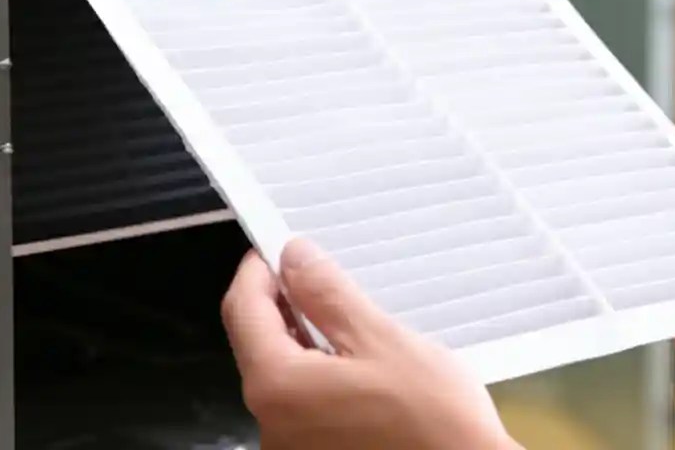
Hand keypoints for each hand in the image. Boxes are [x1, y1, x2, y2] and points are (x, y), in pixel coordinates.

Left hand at [221, 239, 519, 449]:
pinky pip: (299, 405)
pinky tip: (353, 364)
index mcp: (277, 386)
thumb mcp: (382, 340)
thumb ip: (328, 294)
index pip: (243, 310)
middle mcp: (268, 423)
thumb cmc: (431, 413)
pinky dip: (315, 375)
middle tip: (318, 275)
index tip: (280, 245)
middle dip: (281, 303)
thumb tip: (292, 255)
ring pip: (278, 375)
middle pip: (256, 344)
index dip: (258, 269)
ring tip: (344, 317)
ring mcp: (288, 448)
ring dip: (300, 340)